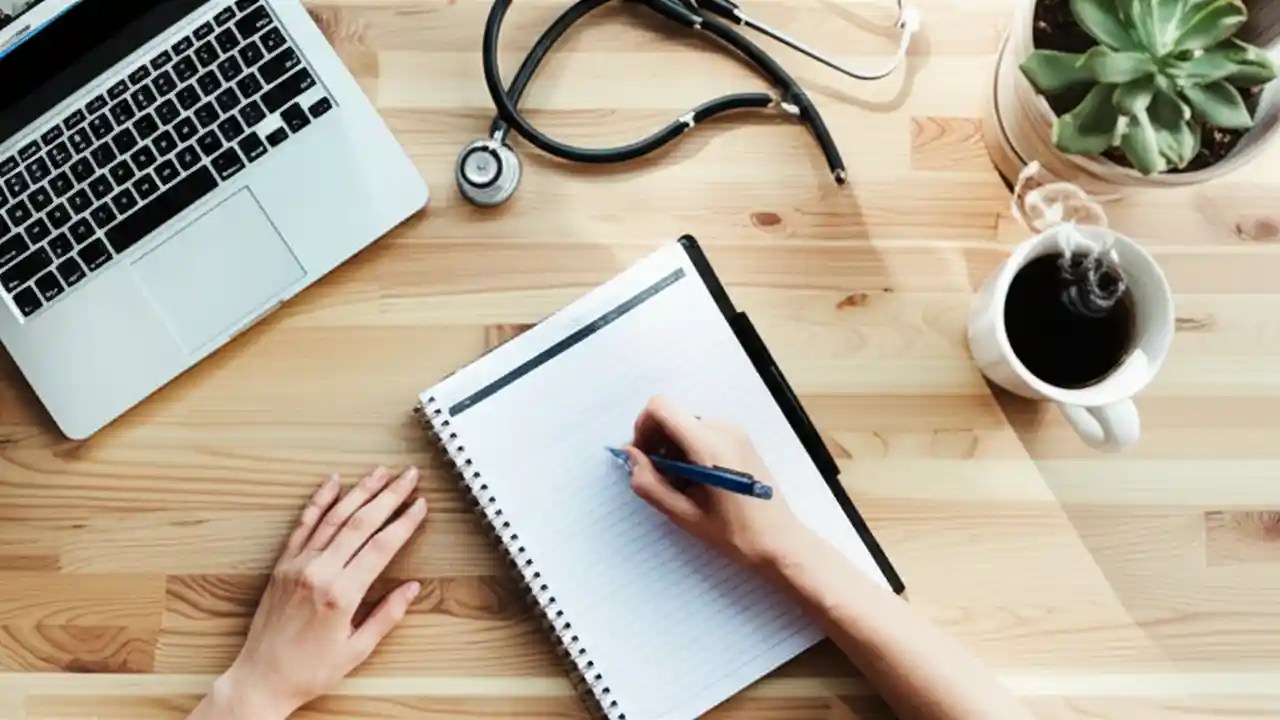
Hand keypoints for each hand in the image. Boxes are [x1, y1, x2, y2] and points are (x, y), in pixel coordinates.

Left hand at [194, 467, 427, 718]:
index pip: (381, 547)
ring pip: (334, 517)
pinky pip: (303, 525)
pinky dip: (319, 501)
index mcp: (341, 595)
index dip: (404, 523)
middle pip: (360, 523)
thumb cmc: (309, 671)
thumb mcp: (357, 650)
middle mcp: (318, 573)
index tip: (420, 505)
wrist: (261, 679)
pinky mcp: (282, 565)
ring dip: (359, 491)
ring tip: (380, 472)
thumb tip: (411, 588)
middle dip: (388, 496)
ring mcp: (297, 565)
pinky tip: (333, 482)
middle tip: (409, 476)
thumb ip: (387, 615)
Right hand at [624, 396, 817, 567]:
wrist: (780, 542)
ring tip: (680, 486)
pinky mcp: (741, 439)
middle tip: (659, 479)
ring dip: (673, 449)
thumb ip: (650, 483)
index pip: (661, 407)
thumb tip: (630, 456)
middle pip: (673, 417)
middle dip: (657, 443)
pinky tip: (696, 481)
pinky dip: (690, 450)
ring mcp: (735, 432)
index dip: (642, 428)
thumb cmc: (734, 534)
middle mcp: (724, 429)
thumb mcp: (684, 515)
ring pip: (686, 425)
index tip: (643, 457)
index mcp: (709, 445)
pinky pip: (703, 433)